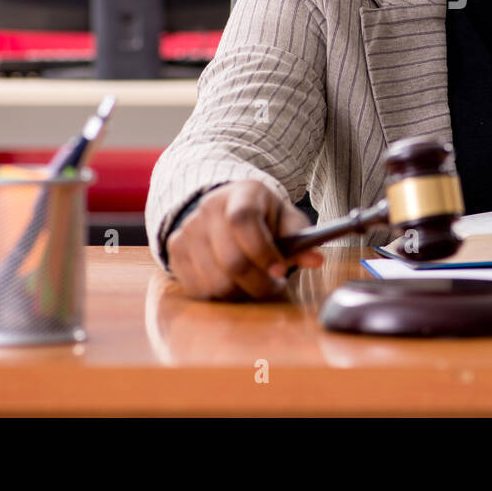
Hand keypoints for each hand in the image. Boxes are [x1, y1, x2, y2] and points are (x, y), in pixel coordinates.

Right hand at [166, 180, 324, 300]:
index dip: (262, 252)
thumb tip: (315, 260)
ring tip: (255, 285)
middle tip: (274, 286)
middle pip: (230, 260)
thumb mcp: (286, 221)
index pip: (243, 222)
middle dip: (259, 284)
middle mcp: (208, 208)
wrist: (224, 209)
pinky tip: (234, 285)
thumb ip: (301, 240)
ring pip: (215, 282)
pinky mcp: (175, 251)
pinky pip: (198, 289)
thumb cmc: (263, 218)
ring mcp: (188, 230)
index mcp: (240, 194)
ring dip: (241, 294)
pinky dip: (221, 296)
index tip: (281, 271)